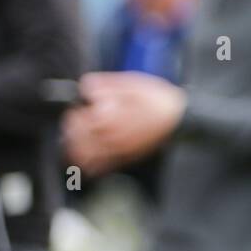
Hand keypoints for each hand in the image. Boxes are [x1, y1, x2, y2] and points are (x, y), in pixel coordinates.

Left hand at [62, 72, 185, 176]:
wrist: (179, 119)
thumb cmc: (157, 100)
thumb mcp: (132, 82)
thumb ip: (105, 84)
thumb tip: (85, 86)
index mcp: (107, 116)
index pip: (76, 119)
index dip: (75, 111)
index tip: (78, 107)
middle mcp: (108, 136)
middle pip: (75, 139)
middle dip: (71, 129)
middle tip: (76, 121)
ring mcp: (116, 150)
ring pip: (83, 156)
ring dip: (74, 147)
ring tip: (76, 139)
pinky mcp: (124, 158)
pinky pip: (99, 167)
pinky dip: (88, 164)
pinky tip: (87, 156)